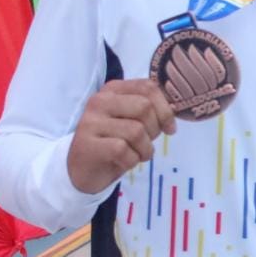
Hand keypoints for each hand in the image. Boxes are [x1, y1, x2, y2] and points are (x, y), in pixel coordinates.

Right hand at [66, 78, 176, 192]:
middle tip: (147, 143)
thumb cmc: (113, 142)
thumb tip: (174, 111)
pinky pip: (123, 150)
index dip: (165, 108)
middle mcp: (100, 100)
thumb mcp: (131, 121)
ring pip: (136, 131)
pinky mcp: (87, 144)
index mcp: (113, 90)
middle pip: (144, 107)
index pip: (148, 87)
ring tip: (137, 155)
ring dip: (145, 149)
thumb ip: (150, 111)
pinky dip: (132, 160)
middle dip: (155, 130)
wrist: (81, 169)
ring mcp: (91, 122)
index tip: (170, 128)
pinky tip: (125, 162)